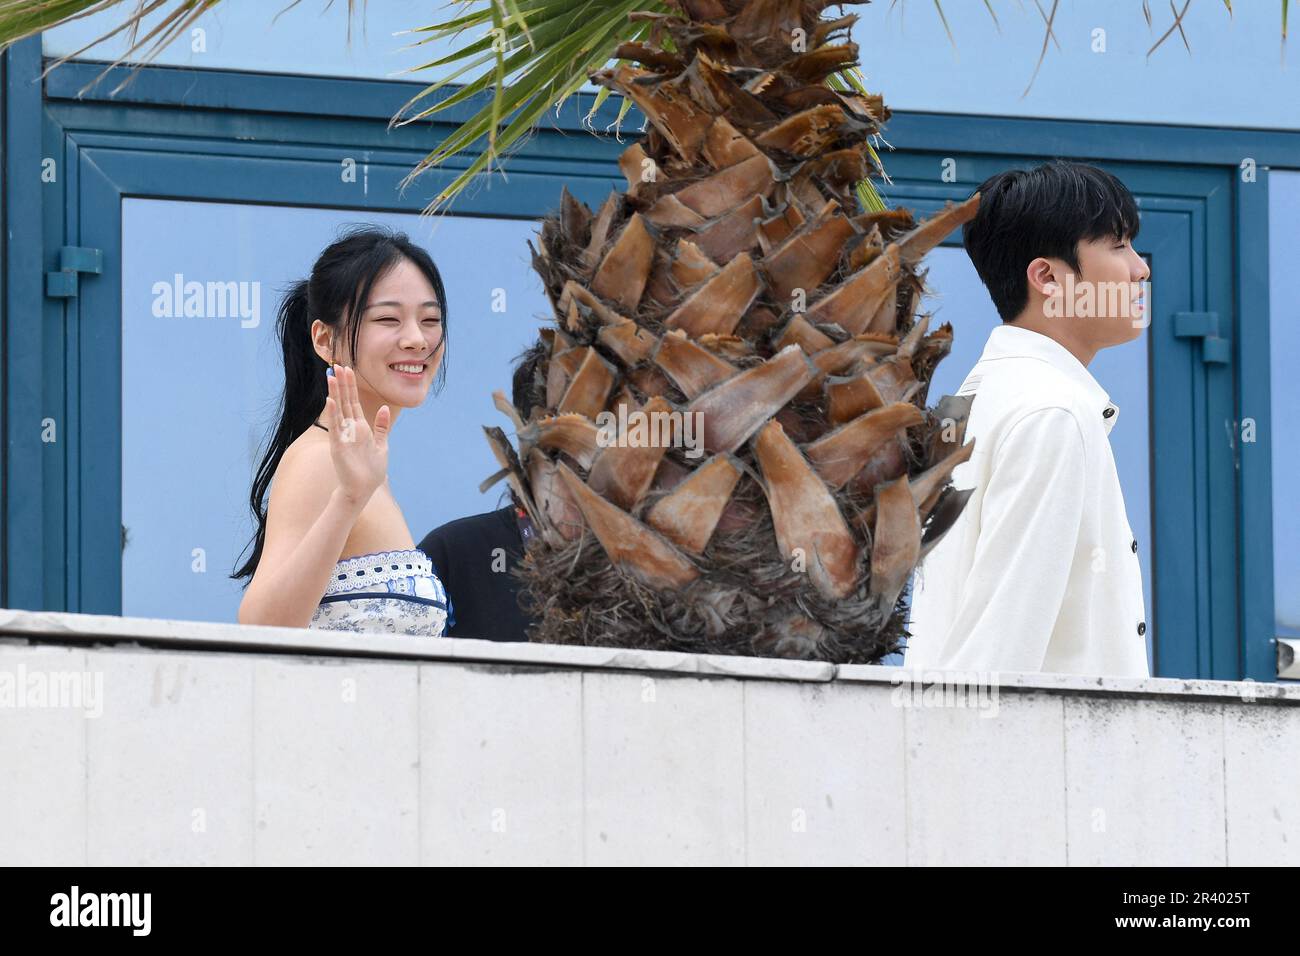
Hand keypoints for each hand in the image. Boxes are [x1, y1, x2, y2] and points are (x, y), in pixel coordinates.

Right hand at [324, 364, 390, 507]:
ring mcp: (343, 436)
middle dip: (342, 384)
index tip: (348, 369)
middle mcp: (350, 429)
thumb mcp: (381, 445)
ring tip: (330, 377)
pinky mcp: (339, 447)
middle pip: (345, 401)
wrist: (363, 489)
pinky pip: (335, 428)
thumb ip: (381, 427)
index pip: (353, 402)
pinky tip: (330, 401)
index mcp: (360, 427)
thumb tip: (383, 408)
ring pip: (338, 410)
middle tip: (338, 365)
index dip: (350, 386)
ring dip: (334, 393)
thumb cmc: (371, 470)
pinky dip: (333, 415)